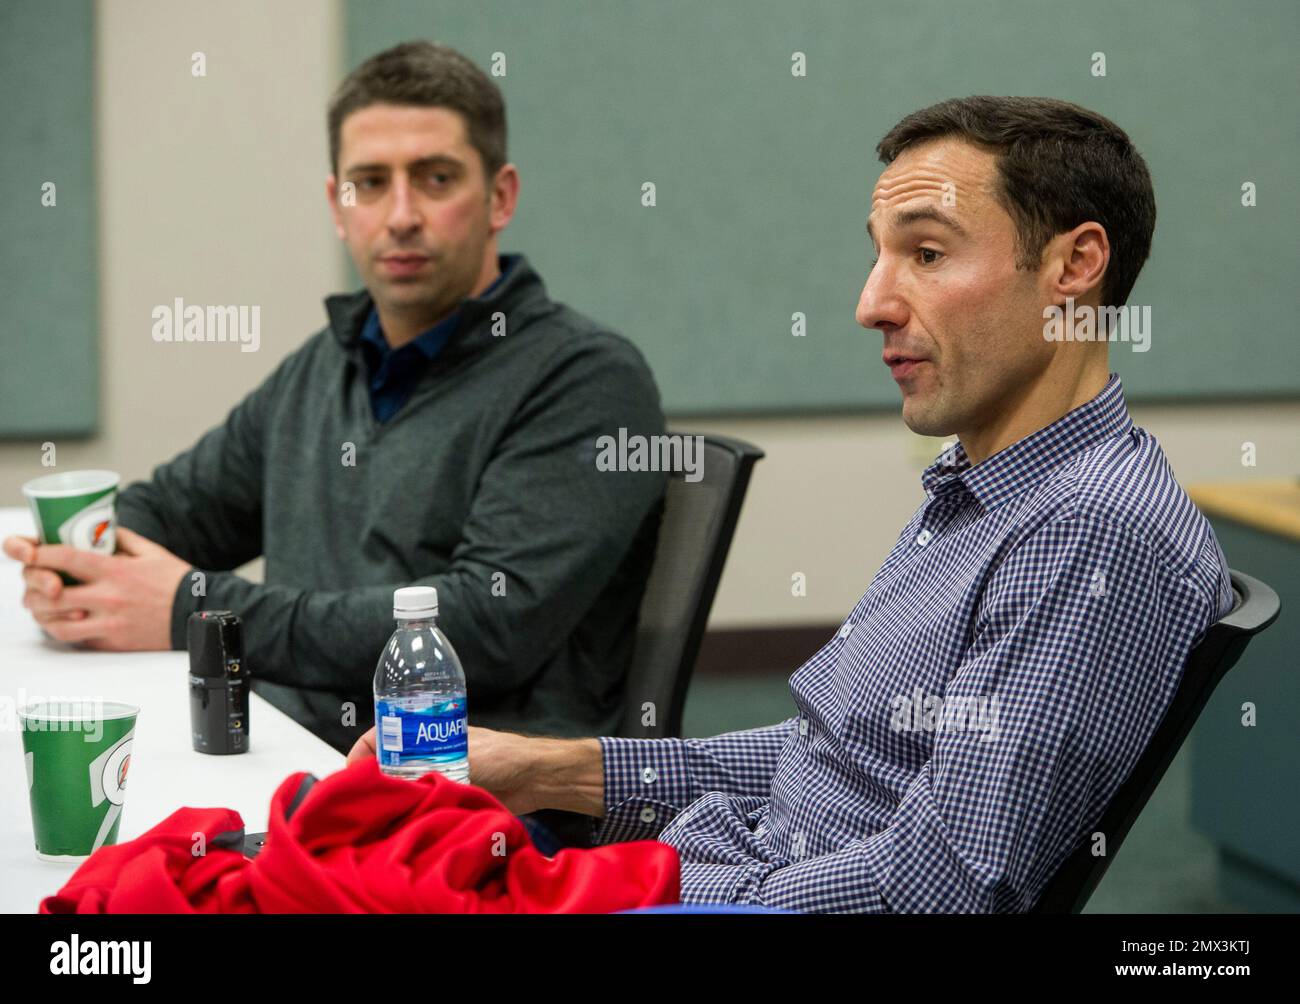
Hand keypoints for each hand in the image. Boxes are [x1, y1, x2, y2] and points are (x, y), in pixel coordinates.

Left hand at [4, 528, 188, 650]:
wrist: (197, 613)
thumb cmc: (175, 581)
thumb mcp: (151, 551)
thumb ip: (121, 537)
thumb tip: (97, 527)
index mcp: (116, 571)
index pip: (65, 559)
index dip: (40, 554)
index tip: (31, 552)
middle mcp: (108, 598)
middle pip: (51, 595)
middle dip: (33, 588)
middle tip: (33, 584)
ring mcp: (108, 623)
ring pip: (56, 623)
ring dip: (42, 614)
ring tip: (42, 606)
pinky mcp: (112, 642)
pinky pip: (75, 639)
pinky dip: (62, 630)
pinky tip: (62, 621)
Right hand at [347, 724, 560, 815]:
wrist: (533, 779)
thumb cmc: (502, 756)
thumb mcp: (458, 758)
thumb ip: (427, 769)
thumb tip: (393, 784)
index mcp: (426, 730)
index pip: (379, 736)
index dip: (360, 753)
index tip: (349, 775)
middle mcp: (426, 750)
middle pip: (384, 761)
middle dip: (371, 778)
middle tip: (361, 799)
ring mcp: (435, 771)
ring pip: (399, 782)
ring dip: (390, 795)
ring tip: (380, 812)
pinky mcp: (445, 792)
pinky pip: (417, 800)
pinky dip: (408, 809)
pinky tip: (402, 821)